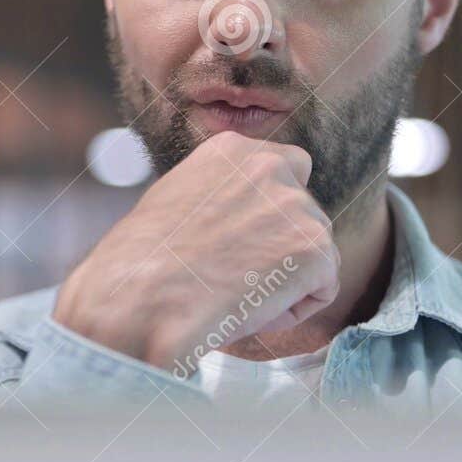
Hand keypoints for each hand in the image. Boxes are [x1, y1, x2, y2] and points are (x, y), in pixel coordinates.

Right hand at [52, 131, 340, 369]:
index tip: (241, 242)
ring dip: (286, 281)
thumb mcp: (175, 203)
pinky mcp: (315, 248)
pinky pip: (321, 290)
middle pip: (306, 213)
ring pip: (315, 254)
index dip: (269, 212)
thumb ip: (219, 197)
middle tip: (236, 277)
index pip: (284, 169)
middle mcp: (270, 165)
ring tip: (233, 295)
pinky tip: (249, 311)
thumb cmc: (141, 267)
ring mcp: (297, 205)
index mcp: (231, 149)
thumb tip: (242, 224)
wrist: (140, 299)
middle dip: (283, 247)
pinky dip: (292, 311)